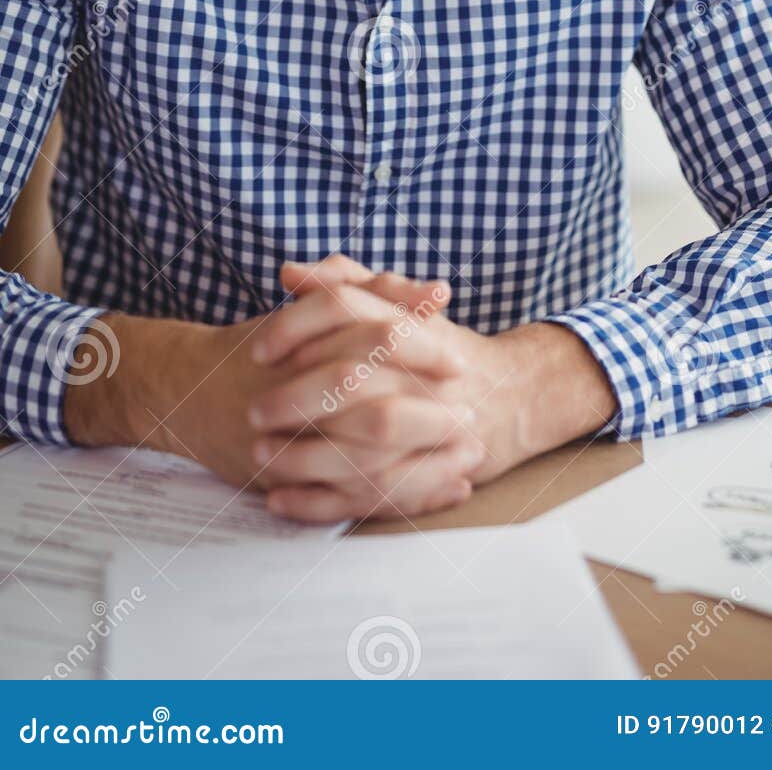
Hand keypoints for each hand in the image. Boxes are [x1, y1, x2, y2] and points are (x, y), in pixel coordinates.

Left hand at [248, 257, 618, 520]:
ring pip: (363, 453)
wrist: (511, 398)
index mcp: (417, 329)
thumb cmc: (438, 351)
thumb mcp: (398, 309)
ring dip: (303, 460)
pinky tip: (279, 501)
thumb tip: (290, 273)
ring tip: (259, 457)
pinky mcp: (426, 480)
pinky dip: (319, 504)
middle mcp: (428, 380)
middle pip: (356, 388)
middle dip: (298, 403)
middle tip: (253, 413)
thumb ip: (347, 285)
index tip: (257, 349)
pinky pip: (367, 500)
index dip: (298, 329)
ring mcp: (432, 435)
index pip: (350, 313)